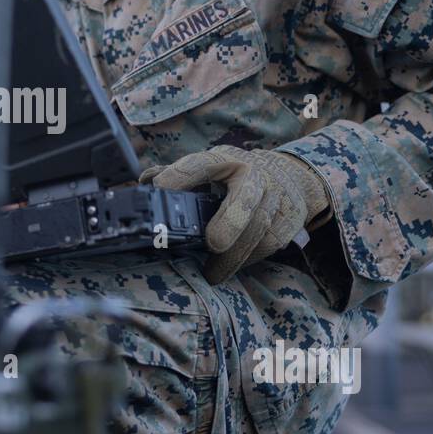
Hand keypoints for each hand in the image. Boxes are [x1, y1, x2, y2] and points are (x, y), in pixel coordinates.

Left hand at [143, 146, 330, 283]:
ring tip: (212, 274)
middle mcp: (253, 175)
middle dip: (231, 220)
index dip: (180, 176)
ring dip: (235, 255)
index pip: (201, 164)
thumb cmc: (236, 176)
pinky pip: (268, 245)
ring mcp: (275, 198)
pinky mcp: (288, 221)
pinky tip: (231, 267)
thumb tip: (144, 183)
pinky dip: (248, 260)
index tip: (159, 190)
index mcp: (225, 159)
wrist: (289, 177)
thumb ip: (177, 175)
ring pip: (259, 229)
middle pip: (245, 199)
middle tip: (213, 242)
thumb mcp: (210, 168)